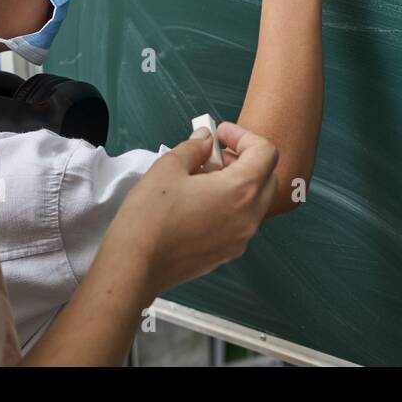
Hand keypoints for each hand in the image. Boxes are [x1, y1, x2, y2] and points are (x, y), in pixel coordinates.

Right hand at [107, 123, 278, 297]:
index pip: (266, 153)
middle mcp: (249, 217)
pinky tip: (197, 202)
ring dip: (236, 182)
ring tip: (200, 178)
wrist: (135, 267)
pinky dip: (229, 204)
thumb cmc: (150, 218)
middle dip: (243, 159)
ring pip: (254, 201)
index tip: (220, 134)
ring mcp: (240, 239)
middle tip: (212, 154)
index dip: (244, 136)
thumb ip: (194, 148)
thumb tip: (205, 140)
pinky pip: (240, 221)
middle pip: (266, 177)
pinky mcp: (226, 253)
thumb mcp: (168, 168)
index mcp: (241, 191)